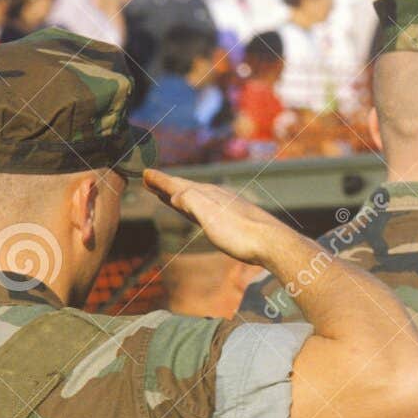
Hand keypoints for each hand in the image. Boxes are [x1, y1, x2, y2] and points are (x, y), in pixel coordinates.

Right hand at [144, 169, 303, 266]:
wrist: (272, 244)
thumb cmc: (239, 232)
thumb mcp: (209, 214)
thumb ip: (190, 200)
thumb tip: (174, 193)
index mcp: (207, 194)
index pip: (178, 184)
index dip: (161, 181)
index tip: (145, 173)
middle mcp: (217, 197)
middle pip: (186, 189)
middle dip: (167, 186)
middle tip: (150, 181)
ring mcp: (227, 208)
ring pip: (197, 198)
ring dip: (180, 195)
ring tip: (168, 194)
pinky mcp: (235, 220)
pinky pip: (207, 208)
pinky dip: (195, 207)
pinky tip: (198, 212)